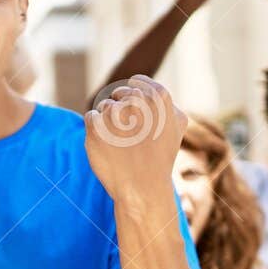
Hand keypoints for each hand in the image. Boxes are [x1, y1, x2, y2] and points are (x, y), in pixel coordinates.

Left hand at [84, 75, 184, 200]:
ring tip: (120, 143)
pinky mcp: (96, 125)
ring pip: (104, 106)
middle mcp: (137, 100)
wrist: (143, 187)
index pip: (136, 81)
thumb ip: (165, 102)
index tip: (136, 116)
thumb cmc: (160, 158)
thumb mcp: (176, 126)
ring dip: (108, 121)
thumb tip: (147, 88)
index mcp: (159, 97)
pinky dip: (95, 130)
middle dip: (120, 111)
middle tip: (129, 136)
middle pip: (119, 94)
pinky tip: (107, 145)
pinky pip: (91, 116)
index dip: (133, 98)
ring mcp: (115, 112)